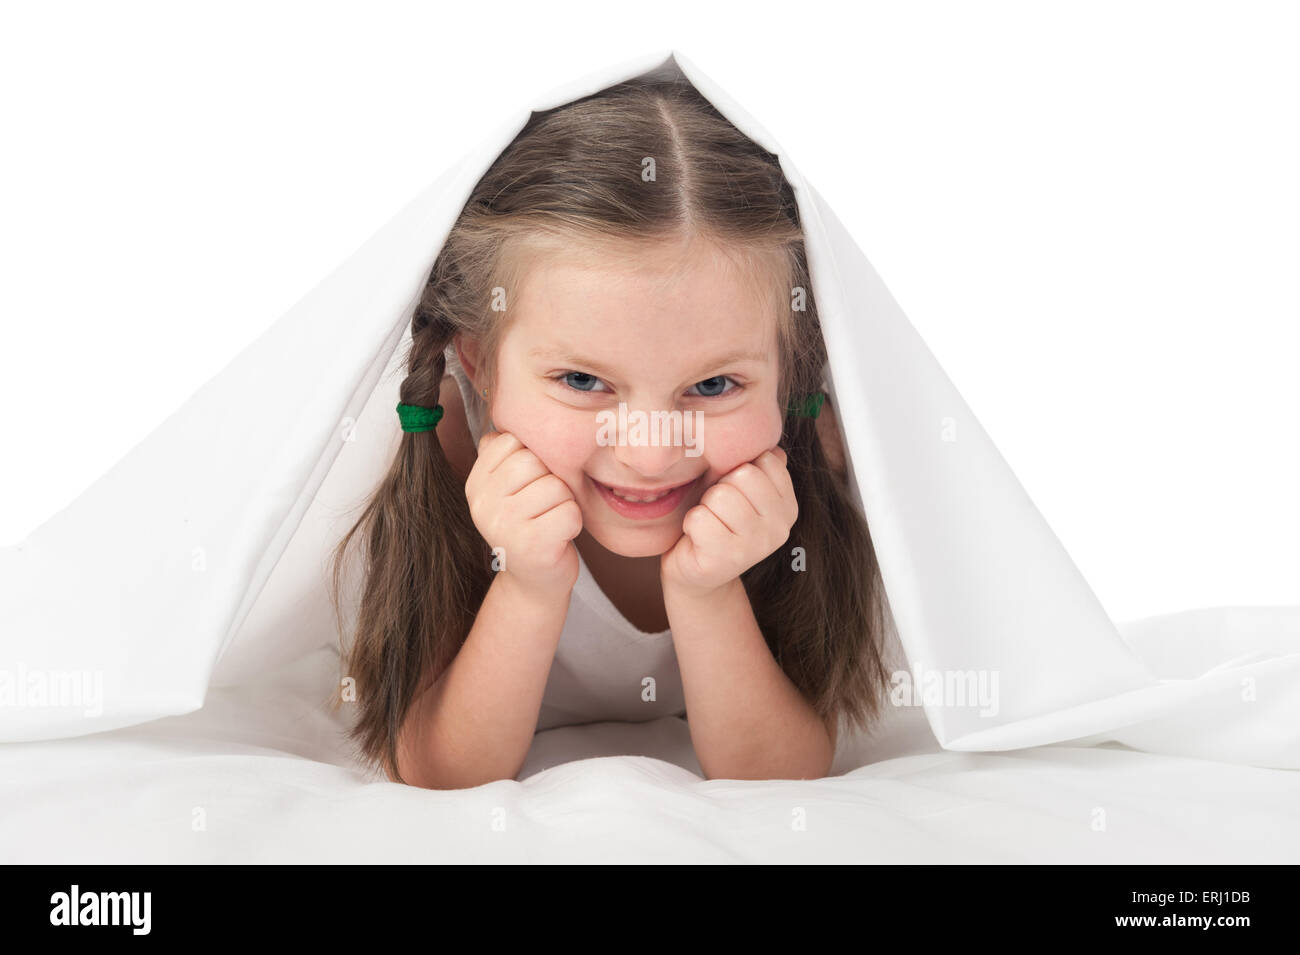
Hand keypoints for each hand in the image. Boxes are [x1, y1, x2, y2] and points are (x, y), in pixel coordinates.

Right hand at [465, 430, 581, 598]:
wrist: (535, 582)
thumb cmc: (531, 525)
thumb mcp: (509, 488)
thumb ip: (503, 454)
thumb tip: (503, 416)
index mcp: (476, 483)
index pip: (513, 441)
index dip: (533, 460)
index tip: (528, 487)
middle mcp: (482, 503)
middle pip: (535, 461)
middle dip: (551, 481)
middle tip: (543, 508)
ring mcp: (503, 526)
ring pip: (556, 486)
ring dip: (564, 504)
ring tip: (550, 522)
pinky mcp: (531, 545)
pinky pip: (569, 512)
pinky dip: (573, 524)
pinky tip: (559, 537)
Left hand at [660, 446, 797, 598]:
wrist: (697, 573)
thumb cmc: (717, 523)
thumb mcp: (741, 493)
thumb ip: (759, 468)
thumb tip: (773, 448)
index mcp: (787, 506)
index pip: (765, 460)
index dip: (739, 470)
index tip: (735, 492)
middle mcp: (779, 528)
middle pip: (743, 476)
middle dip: (720, 487)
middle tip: (717, 510)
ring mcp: (755, 546)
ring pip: (720, 496)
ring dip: (705, 506)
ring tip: (709, 523)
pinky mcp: (727, 560)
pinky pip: (699, 519)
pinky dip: (691, 524)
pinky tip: (698, 538)